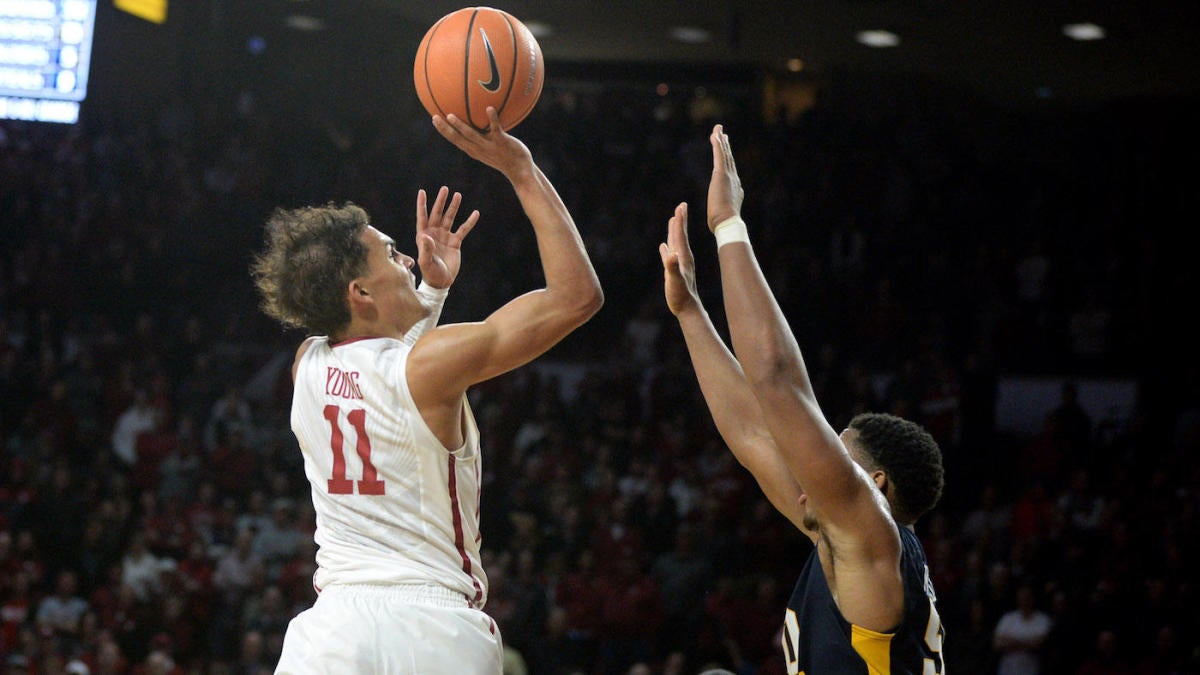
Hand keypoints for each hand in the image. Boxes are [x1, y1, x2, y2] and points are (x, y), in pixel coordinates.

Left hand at [415, 186, 478, 288]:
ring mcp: (445, 237)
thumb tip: (426, 236)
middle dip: (441, 201)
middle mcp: (434, 233)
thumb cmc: (430, 272)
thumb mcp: (426, 262)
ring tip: (458, 195)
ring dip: (453, 207)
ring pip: (450, 218)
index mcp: (424, 236)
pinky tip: (475, 213)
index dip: (422, 204)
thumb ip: (425, 249)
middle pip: (437, 213)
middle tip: (445, 189)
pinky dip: (469, 222)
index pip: (422, 217)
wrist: (442, 281)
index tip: (422, 191)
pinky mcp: (455, 242)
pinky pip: (463, 229)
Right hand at [432, 107, 533, 179]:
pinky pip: (496, 129)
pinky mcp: (502, 142)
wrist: (520, 170)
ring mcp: (490, 146)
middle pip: (457, 139)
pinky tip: (489, 108)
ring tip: (450, 116)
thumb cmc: (506, 156)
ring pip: (472, 135)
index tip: (434, 119)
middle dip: (445, 129)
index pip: (455, 140)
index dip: (443, 130)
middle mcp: (478, 149)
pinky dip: (492, 119)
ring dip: (460, 126)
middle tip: (434, 117)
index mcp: (474, 150)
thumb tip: (479, 120)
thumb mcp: (490, 148)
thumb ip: (483, 136)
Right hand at [659, 202, 701, 316]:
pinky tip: (664, 245)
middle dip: (680, 220)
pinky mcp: (673, 270)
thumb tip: (670, 254)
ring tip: (673, 219)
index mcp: (683, 257)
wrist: (686, 308)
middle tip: (681, 206)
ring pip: (675, 243)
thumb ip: (672, 267)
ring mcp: (678, 264)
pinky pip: (669, 255)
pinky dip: (666, 248)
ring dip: (674, 231)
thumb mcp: (675, 281)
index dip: (680, 221)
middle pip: (680, 235)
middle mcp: (682, 258)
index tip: (681, 207)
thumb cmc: (681, 296)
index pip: (680, 235)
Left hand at [707, 124, 744, 231]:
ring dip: (720, 141)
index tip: (726, 150)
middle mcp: (733, 179)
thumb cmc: (723, 224)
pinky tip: (715, 136)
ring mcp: (728, 176)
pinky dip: (717, 145)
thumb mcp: (723, 215)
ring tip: (717, 129)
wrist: (727, 223)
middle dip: (725, 146)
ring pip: (724, 154)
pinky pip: (719, 156)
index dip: (728, 158)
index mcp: (734, 188)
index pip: (730, 170)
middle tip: (722, 134)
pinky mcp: (721, 175)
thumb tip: (720, 218)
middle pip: (728, 159)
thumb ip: (722, 212)